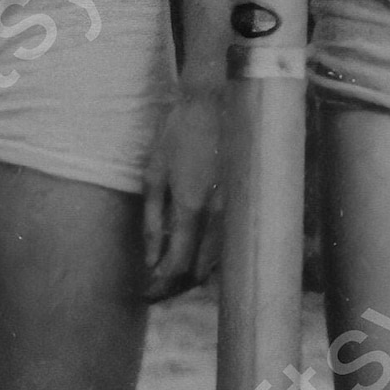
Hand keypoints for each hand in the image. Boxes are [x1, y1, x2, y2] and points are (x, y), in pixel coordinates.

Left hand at [144, 85, 224, 300]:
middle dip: (177, 286)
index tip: (146, 291)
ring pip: (218, 259)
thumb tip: (151, 260)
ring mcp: (235, 206)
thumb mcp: (154, 174)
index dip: (161, 284)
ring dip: (195, 273)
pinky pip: (228, 240)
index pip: (178, 264)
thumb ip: (152, 220)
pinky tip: (195, 251)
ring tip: (172, 274)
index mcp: (192, 206)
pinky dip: (210, 255)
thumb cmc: (179, 132)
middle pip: (201, 270)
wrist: (215, 99)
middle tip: (156, 289)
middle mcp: (218, 213)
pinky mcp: (243, 199)